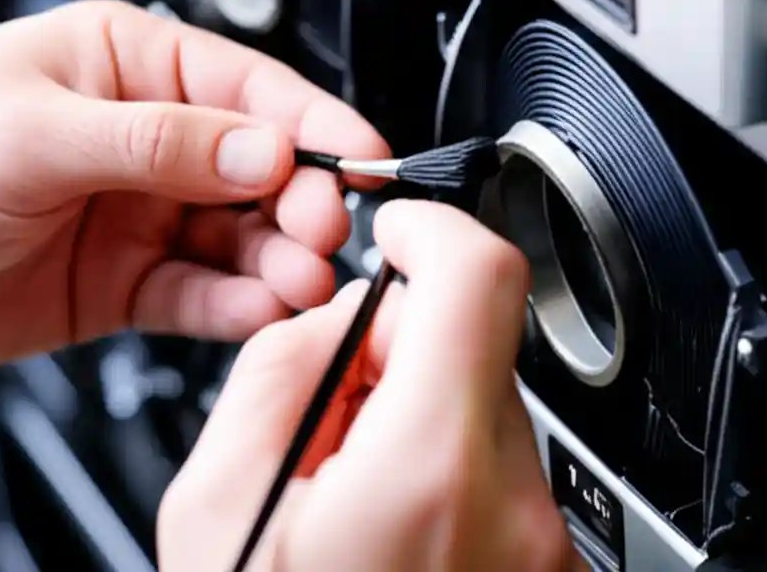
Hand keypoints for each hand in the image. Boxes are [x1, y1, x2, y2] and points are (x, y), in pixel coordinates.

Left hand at [0, 0, 387, 369]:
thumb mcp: (33, 134)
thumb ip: (159, 143)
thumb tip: (262, 148)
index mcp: (127, 67)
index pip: (250, 90)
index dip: (313, 128)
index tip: (361, 164)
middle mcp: (144, 138)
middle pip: (259, 168)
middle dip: (301, 203)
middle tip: (323, 234)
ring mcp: (137, 212)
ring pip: (238, 236)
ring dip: (277, 261)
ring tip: (301, 283)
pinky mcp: (123, 281)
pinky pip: (198, 293)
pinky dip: (233, 305)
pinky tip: (258, 310)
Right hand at [157, 200, 581, 570]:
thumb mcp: (217, 510)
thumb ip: (276, 377)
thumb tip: (327, 323)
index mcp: (430, 472)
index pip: (480, 278)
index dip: (432, 229)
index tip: (399, 234)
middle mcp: (514, 506)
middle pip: (477, 346)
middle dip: (398, 348)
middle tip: (329, 410)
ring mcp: (545, 548)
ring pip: (487, 410)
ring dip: (416, 413)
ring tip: (348, 491)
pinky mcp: (549, 571)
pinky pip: (500, 474)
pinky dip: (443, 469)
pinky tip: (386, 530)